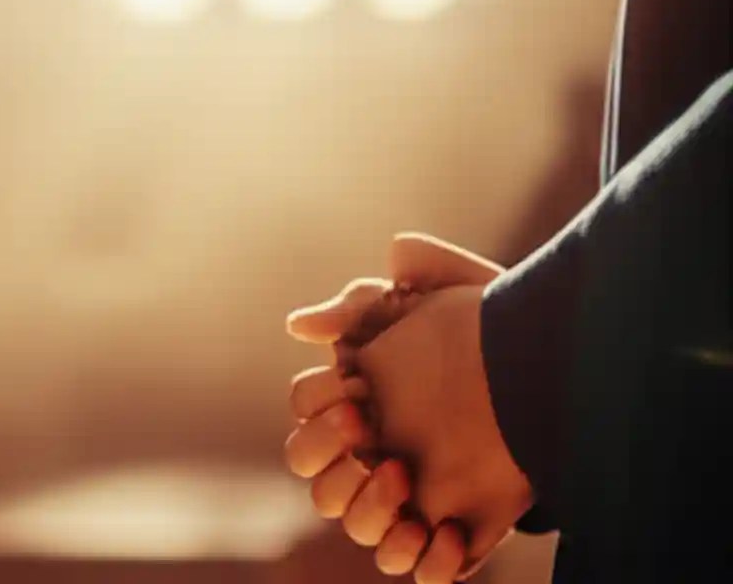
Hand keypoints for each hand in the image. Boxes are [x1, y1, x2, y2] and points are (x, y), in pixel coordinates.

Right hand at [285, 234, 527, 580]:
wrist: (555, 364)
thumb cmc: (486, 325)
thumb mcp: (430, 295)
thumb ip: (362, 302)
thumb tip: (297, 326)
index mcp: (356, 400)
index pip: (306, 410)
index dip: (316, 406)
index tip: (354, 391)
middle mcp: (372, 453)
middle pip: (313, 474)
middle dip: (324, 454)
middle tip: (364, 429)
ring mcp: (409, 496)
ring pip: (356, 525)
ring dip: (368, 510)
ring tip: (403, 480)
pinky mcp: (451, 531)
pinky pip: (418, 567)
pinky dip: (424, 560)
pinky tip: (446, 530)